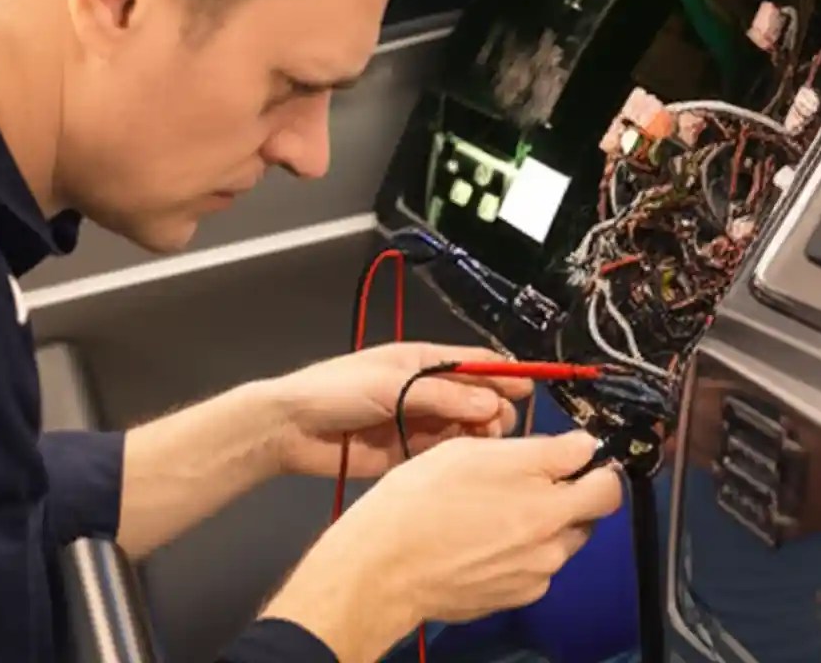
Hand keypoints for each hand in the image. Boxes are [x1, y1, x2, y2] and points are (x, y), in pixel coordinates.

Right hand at [260, 431, 624, 662]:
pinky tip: (483, 541)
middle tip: (527, 480)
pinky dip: (521, 553)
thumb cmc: (420, 502)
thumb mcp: (476, 452)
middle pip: (586, 516)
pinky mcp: (513, 598)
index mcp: (549, 507)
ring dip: (544, 524)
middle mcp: (551, 546)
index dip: (598, 466)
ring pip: (559, 542)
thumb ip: (543, 452)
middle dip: (569, 495)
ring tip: (494, 511)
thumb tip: (583, 447)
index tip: (579, 458)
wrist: (382, 568)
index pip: (609, 486)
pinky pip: (534, 568)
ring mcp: (534, 577)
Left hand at [270, 342, 534, 477]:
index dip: (502, 373)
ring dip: (478, 432)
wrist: (292, 428)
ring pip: (462, 426)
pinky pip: (442, 452)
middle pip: (474, 397)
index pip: (472, 363)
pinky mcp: (407, 454)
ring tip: (484, 440)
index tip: (529, 386)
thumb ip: (443, 395)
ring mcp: (416, 422)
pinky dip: (457, 453)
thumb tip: (492, 402)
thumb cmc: (338, 390)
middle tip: (499, 423)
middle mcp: (424, 391)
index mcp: (421, 362)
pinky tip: (467, 458)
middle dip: (493, 407)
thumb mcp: (393, 384)